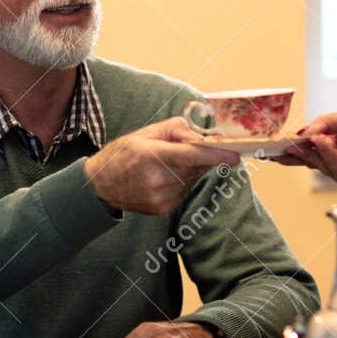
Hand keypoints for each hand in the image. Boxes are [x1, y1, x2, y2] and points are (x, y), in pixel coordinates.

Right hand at [84, 117, 240, 215]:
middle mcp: (157, 179)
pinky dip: (182, 182)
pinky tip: (164, 177)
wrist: (100, 186)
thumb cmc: (123, 154)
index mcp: (152, 156)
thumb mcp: (145, 133)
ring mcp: (160, 197)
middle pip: (195, 167)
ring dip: (190, 170)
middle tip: (197, 148)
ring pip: (191, 179)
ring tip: (169, 163)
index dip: (216, 156)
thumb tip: (202, 134)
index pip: (192, 156)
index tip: (236, 154)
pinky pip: (184, 191)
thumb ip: (176, 129)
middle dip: (202, 157)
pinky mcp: (163, 209)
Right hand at [271, 108, 336, 181]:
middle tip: (272, 149)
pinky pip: (331, 164)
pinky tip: (323, 141)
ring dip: (308, 150)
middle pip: (304, 159)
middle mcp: (332, 158)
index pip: (304, 148)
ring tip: (304, 138)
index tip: (270, 146)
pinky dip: (325, 152)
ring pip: (315, 162)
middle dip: (289, 154)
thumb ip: (321, 125)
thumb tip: (302, 133)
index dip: (288, 147)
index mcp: (329, 143)